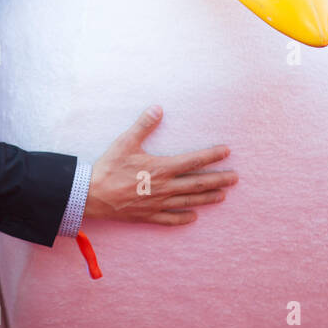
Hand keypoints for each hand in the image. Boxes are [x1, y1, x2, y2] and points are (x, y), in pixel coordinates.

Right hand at [84, 106, 236, 225]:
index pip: (193, 160)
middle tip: (235, 178)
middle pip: (197, 183)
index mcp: (161, 168)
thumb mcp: (126, 142)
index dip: (212, 156)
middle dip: (218, 180)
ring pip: (189, 201)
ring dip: (207, 198)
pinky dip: (183, 218)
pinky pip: (170, 219)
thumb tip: (158, 108)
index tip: (226, 151)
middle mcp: (164, 187)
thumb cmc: (109, 167)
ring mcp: (158, 203)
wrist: (92, 194)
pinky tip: (194, 217)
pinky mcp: (148, 215)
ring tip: (222, 196)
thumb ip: (144, 125)